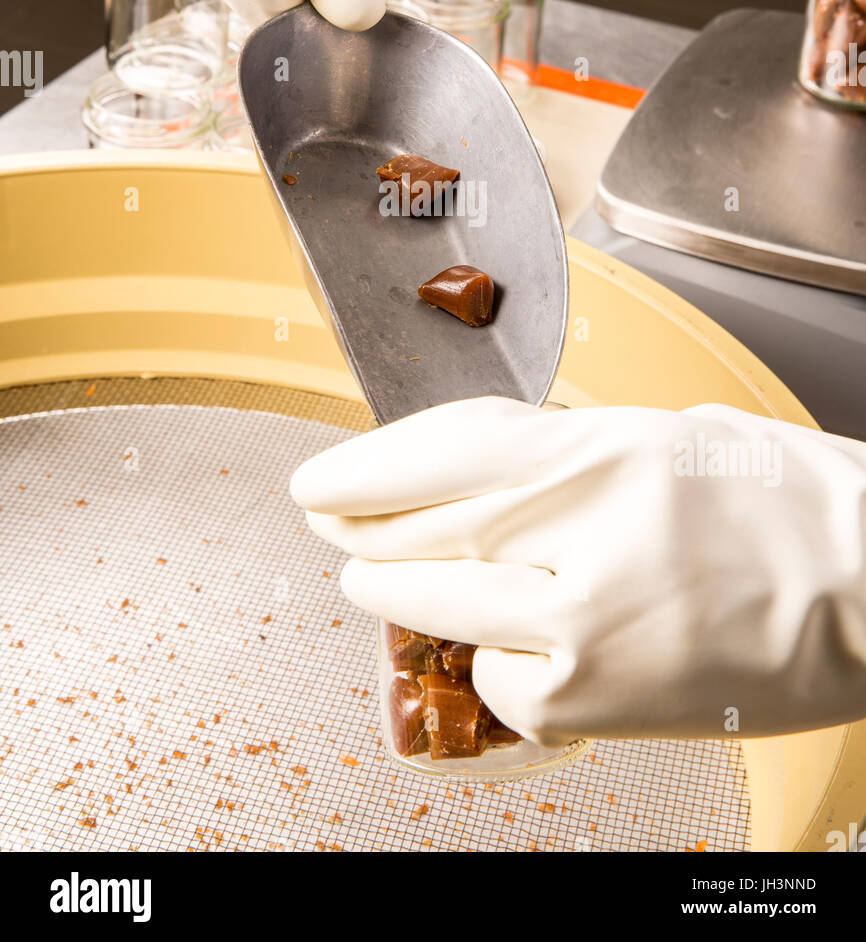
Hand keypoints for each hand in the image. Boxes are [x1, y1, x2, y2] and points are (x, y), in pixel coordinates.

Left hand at [291, 397, 865, 742]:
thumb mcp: (668, 436)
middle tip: (331, 526)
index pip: (440, 451)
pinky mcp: (594, 697)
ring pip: (435, 605)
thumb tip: (484, 473)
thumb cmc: (788, 502)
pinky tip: (489, 649)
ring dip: (389, 594)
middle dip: (358, 529)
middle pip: (419, 528)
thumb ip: (569, 449)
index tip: (320, 480)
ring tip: (369, 581)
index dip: (362, 467)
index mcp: (599, 446)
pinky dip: (484, 664)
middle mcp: (577, 527)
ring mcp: (579, 619)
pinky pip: (499, 680)